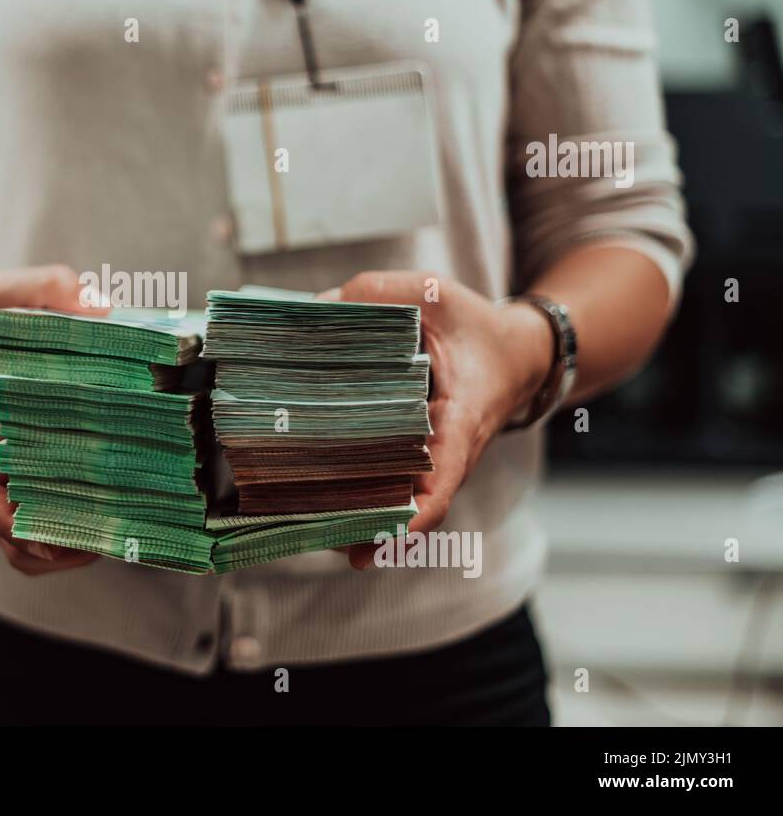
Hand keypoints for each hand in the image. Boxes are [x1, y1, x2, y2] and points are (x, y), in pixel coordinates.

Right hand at [0, 265, 102, 574]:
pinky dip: (59, 538)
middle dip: (55, 546)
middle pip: (11, 532)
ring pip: (21, 541)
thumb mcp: (2, 291)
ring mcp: (1, 478)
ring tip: (110, 541)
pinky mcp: (16, 479)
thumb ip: (47, 287)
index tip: (47, 531)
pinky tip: (103, 523)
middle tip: (108, 537)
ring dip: (59, 551)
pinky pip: (31, 524)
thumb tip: (103, 310)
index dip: (12, 521)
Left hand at [317, 271, 554, 569]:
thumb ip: (379, 294)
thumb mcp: (435, 294)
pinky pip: (395, 490)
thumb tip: (319, 310)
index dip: (414, 519)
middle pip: (413, 510)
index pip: (443, 483)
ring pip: (401, 506)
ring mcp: (436, 463)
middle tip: (326, 540)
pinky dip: (363, 502)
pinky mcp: (421, 459)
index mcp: (461, 421)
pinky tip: (318, 505)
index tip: (382, 539)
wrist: (520, 355)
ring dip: (363, 523)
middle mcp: (450, 454)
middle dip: (372, 531)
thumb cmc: (478, 329)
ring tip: (313, 531)